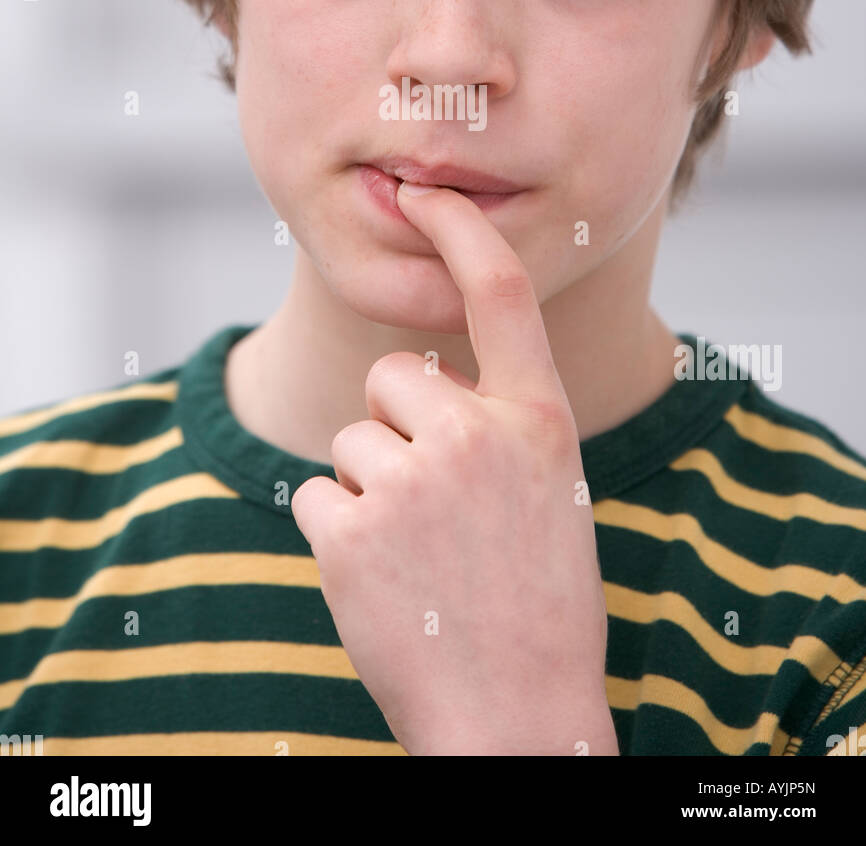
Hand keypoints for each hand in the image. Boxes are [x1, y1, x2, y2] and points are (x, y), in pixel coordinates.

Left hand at [291, 181, 617, 755]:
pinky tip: (384, 578)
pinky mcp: (349, 530)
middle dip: (398, 421)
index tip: (424, 190)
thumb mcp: (550, 491)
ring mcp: (411, 481)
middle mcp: (477, 435)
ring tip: (418, 553)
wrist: (517, 716)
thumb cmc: (537, 602)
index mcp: (540, 421)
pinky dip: (337, 530)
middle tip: (434, 501)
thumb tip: (427, 370)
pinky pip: (317, 492)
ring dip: (369, 486)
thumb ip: (500, 421)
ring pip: (352, 439)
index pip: (500, 293)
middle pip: (395, 375)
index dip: (460, 229)